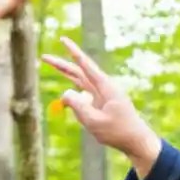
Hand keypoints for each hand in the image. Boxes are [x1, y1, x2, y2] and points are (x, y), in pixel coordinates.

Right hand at [42, 37, 162, 175]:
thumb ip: (77, 107)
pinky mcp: (100, 103)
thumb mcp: (94, 122)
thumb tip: (64, 94)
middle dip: (61, 66)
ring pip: (80, 88)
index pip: (85, 65)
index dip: (73, 51)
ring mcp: (101, 95)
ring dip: (73, 100)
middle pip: (77, 72)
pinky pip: (84, 103)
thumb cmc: (118, 131)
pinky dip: (81, 112)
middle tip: (44, 58)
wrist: (136, 141)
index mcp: (105, 87)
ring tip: (87, 111)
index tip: (63, 39)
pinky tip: (98, 126)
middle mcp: (102, 87)